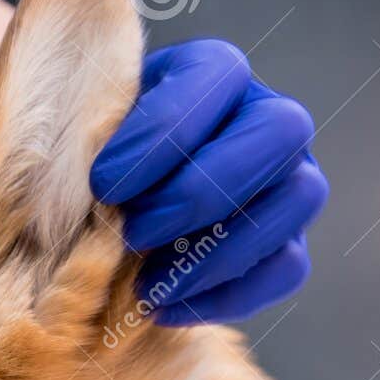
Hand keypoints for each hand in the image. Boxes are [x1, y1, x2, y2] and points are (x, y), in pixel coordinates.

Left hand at [90, 40, 327, 324]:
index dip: (164, 132)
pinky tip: (161, 306)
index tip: (103, 183)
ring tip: (147, 283)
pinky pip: (288, 267)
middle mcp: (264, 116)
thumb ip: (87, 134)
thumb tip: (92, 175)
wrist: (96, 217)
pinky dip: (226, 294)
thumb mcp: (80, 134)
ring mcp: (287, 179)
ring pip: (299, 197)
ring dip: (221, 247)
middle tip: (135, 232)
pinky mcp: (285, 241)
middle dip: (202, 190)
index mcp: (213, 73)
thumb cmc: (86, 165)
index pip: (219, 76)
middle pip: (281, 132)